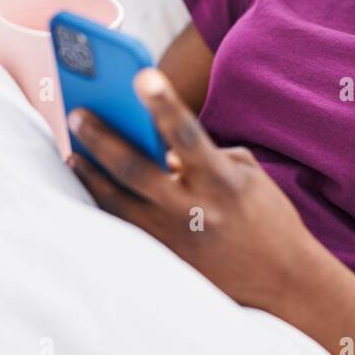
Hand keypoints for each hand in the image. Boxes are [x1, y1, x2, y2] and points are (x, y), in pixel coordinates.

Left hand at [66, 68, 326, 312]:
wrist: (283, 279)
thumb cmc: (265, 214)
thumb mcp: (245, 171)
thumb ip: (200, 152)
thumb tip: (152, 146)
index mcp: (222, 181)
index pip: (188, 134)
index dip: (165, 103)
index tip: (141, 75)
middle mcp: (194, 211)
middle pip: (135, 170)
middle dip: (101, 139)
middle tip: (76, 113)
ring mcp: (175, 239)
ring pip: (118, 201)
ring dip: (90, 172)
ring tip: (72, 149)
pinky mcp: (164, 259)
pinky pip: (122, 225)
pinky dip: (102, 200)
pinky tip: (88, 181)